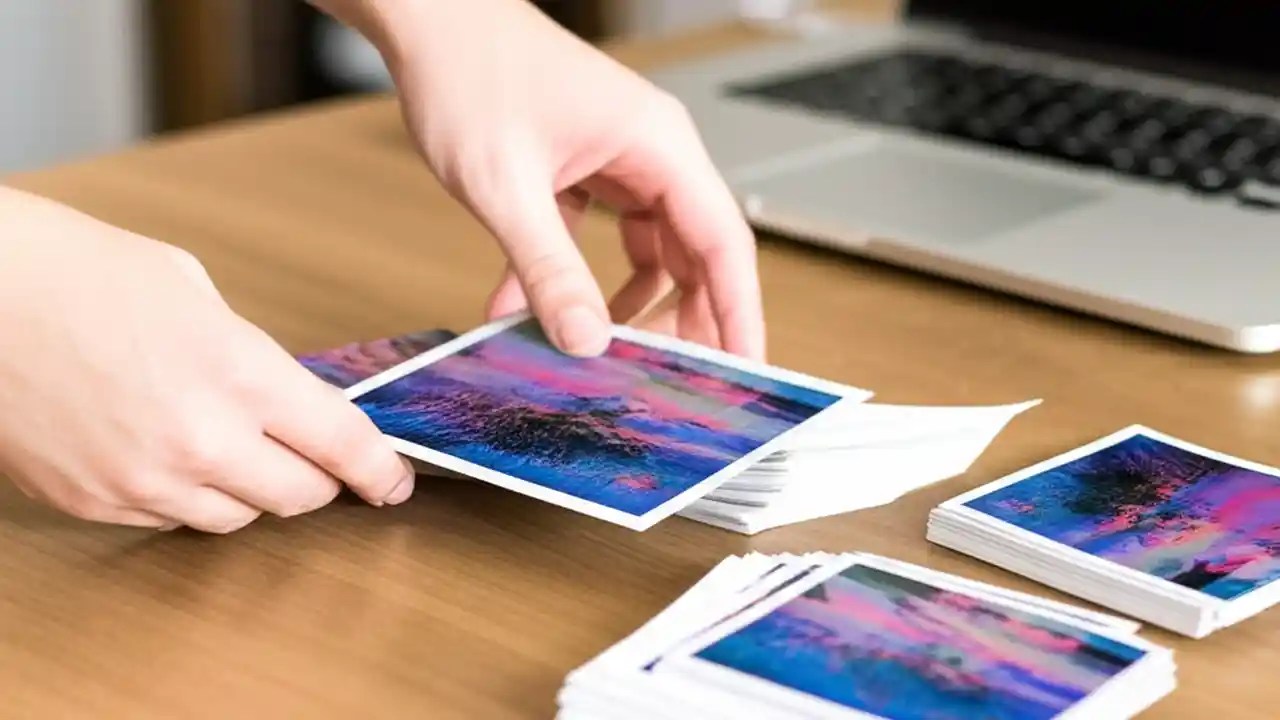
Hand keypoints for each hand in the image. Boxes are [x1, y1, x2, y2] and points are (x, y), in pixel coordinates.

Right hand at [0, 188, 413, 531]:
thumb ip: (252, 359)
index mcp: (239, 372)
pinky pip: (171, 521)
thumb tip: (285, 401)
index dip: (378, 470)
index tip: (392, 481)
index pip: (341, 444)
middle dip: (320, 480)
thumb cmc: (79, 272)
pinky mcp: (95, 503)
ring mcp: (143, 480)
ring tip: (236, 451)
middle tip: (317, 460)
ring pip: (239, 520)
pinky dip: (189, 498)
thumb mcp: (196, 294)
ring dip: (254, 494)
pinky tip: (172, 458)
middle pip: (300, 497)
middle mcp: (200, 439)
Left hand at [317, 0, 765, 359]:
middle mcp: (650, 151)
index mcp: (658, 145)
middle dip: (687, 318)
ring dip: (624, 303)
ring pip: (648, 249)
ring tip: (605, 355)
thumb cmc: (470, 70)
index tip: (747, 369)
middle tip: (681, 383)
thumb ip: (549, 268)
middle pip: (694, 251)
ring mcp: (618, 159)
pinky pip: (596, 237)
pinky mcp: (583, 167)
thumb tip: (587, 340)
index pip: (724, 242)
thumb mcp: (506, 186)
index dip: (739, 312)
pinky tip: (523, 308)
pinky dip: (569, 276)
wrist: (427, 19)